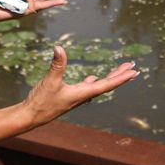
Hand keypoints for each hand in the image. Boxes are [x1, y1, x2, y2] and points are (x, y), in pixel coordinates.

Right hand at [23, 46, 138, 126]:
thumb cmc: (41, 102)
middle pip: (106, 84)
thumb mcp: (49, 82)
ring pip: (98, 85)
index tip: (134, 72)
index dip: (121, 78)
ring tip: (120, 71)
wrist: (30, 117)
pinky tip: (93, 78)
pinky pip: (86, 87)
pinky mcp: (69, 96)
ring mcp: (76, 96)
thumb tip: (59, 48)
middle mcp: (82, 96)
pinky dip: (93, 81)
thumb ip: (56, 65)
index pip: (107, 85)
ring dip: (109, 77)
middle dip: (120, 76)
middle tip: (134, 68)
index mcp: (82, 93)